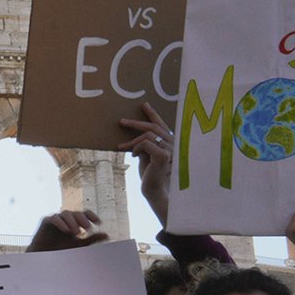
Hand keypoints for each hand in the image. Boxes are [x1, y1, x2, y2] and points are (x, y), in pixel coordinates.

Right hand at [27, 208, 106, 252]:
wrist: (44, 256)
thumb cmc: (61, 249)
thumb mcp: (79, 245)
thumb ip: (91, 239)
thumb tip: (107, 235)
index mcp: (74, 221)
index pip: (84, 213)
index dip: (91, 216)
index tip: (98, 223)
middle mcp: (65, 218)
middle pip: (75, 213)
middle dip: (82, 220)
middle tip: (88, 228)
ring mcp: (55, 219)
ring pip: (65, 214)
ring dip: (72, 222)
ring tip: (77, 233)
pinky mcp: (46, 221)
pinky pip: (54, 218)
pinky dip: (60, 223)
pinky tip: (66, 230)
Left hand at [118, 101, 175, 222]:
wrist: (153, 189)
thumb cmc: (149, 174)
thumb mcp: (146, 154)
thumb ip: (145, 143)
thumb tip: (135, 134)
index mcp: (170, 142)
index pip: (162, 124)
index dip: (153, 114)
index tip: (144, 105)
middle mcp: (173, 144)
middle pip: (154, 126)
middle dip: (136, 123)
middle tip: (121, 121)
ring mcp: (170, 149)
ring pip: (149, 134)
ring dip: (133, 141)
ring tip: (124, 149)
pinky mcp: (163, 155)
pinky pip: (146, 143)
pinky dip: (136, 147)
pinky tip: (134, 156)